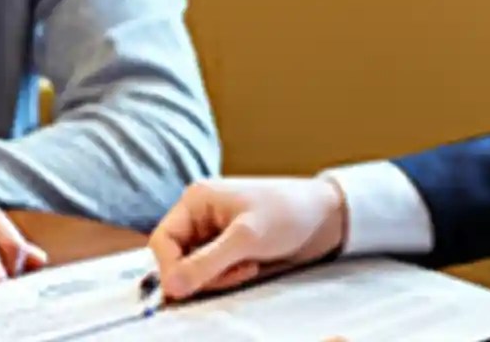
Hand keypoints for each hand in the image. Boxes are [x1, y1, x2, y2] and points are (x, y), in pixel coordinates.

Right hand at [148, 177, 347, 299]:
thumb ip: (207, 263)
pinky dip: (228, 278)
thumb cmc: (289, 212)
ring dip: (218, 277)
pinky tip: (251, 268)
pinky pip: (213, 274)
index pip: (163, 241)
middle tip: (233, 273)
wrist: (327, 217)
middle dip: (201, 273)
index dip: (170, 268)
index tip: (186, 289)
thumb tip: (171, 287)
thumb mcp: (247, 238)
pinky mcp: (230, 250)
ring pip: (195, 270)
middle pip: (177, 258)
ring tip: (248, 266)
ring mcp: (215, 234)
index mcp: (197, 200)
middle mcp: (201, 216)